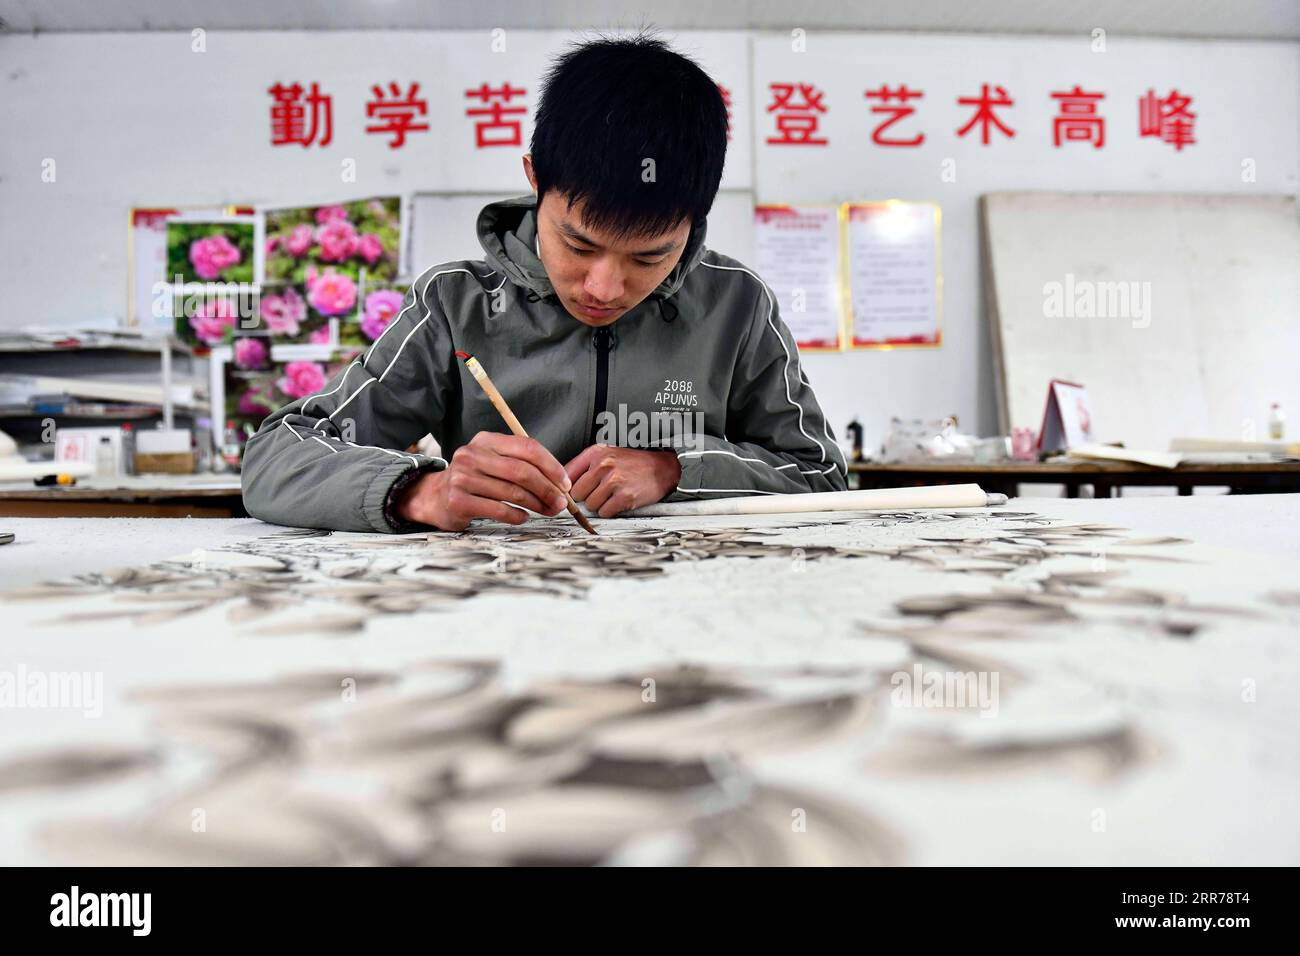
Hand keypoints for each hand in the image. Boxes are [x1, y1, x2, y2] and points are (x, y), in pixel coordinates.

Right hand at [393, 431, 570, 530]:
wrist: (435, 497)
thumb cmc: (475, 481)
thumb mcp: (493, 463)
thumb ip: (522, 466)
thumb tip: (560, 484)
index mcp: (486, 441)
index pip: (527, 447)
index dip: (551, 466)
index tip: (565, 483)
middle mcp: (472, 455)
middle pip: (522, 471)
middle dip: (547, 489)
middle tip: (561, 503)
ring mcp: (463, 478)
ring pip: (512, 492)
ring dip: (537, 505)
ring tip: (548, 511)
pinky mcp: (458, 501)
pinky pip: (499, 510)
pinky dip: (517, 516)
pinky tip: (524, 517)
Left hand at [564, 444, 680, 517]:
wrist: (662, 468)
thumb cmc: (634, 463)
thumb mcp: (607, 454)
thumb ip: (584, 466)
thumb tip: (562, 485)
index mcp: (596, 453)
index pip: (567, 474)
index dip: (567, 487)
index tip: (570, 493)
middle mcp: (604, 465)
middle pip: (578, 493)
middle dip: (586, 496)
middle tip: (599, 492)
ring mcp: (614, 481)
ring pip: (591, 505)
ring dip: (600, 504)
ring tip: (612, 495)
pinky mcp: (624, 497)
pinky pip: (605, 512)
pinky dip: (610, 511)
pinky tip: (618, 501)